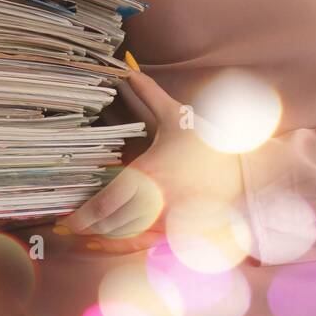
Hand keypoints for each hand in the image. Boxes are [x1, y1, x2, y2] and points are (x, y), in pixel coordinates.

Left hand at [60, 66, 243, 252]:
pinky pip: (148, 245)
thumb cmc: (208, 143)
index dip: (83, 217)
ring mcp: (170, 222)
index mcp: (149, 176)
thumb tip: (129, 70)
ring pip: (129, 238)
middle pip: (112, 225)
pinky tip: (123, 238)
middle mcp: (156, 203)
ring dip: (110, 237)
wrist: (246, 169)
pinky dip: (132, 245)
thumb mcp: (177, 116)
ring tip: (95, 232)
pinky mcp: (182, 234)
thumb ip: (150, 94)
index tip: (68, 221)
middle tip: (76, 226)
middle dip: (93, 227)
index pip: (106, 204)